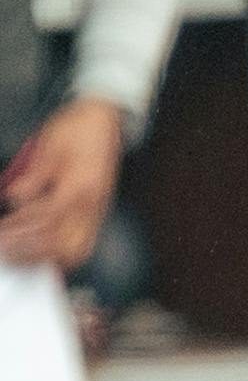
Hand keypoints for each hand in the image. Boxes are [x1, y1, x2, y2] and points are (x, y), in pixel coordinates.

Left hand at [0, 94, 123, 271]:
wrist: (104, 122)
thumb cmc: (77, 131)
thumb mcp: (47, 148)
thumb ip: (32, 177)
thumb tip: (13, 198)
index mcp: (78, 188)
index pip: (45, 219)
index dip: (18, 228)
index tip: (0, 231)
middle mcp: (91, 205)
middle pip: (63, 245)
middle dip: (32, 252)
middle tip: (6, 250)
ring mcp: (97, 212)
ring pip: (77, 251)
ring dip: (48, 258)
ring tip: (21, 255)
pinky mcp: (98, 213)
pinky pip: (84, 243)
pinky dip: (62, 253)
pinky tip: (44, 252)